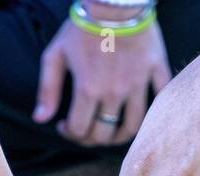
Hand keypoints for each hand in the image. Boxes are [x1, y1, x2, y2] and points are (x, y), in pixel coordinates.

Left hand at [33, 8, 171, 145]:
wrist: (115, 0)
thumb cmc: (81, 27)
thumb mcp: (55, 55)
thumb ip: (47, 90)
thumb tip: (40, 119)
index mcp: (88, 89)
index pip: (80, 131)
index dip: (69, 134)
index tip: (65, 125)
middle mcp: (114, 92)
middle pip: (104, 133)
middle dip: (91, 138)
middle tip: (85, 130)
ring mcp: (137, 83)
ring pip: (133, 126)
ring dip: (119, 136)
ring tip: (111, 130)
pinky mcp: (155, 70)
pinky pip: (159, 100)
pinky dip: (151, 113)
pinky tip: (137, 113)